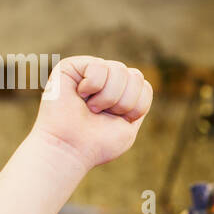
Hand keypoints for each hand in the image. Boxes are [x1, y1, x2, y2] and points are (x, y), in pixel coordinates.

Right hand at [32, 56, 153, 170]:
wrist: (68, 149)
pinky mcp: (72, 66)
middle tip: (101, 114)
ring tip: (90, 108)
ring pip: (119, 69)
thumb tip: (137, 77)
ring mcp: (89, 72)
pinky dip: (93, 86)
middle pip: (135, 76)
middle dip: (124, 102)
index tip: (119, 121)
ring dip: (108, 97)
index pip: (144, 86)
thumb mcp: (128, 127)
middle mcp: (106, 80)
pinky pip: (99, 65)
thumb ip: (138, 104)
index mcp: (120, 95)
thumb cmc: (96, 144)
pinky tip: (79, 94)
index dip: (136, 106)